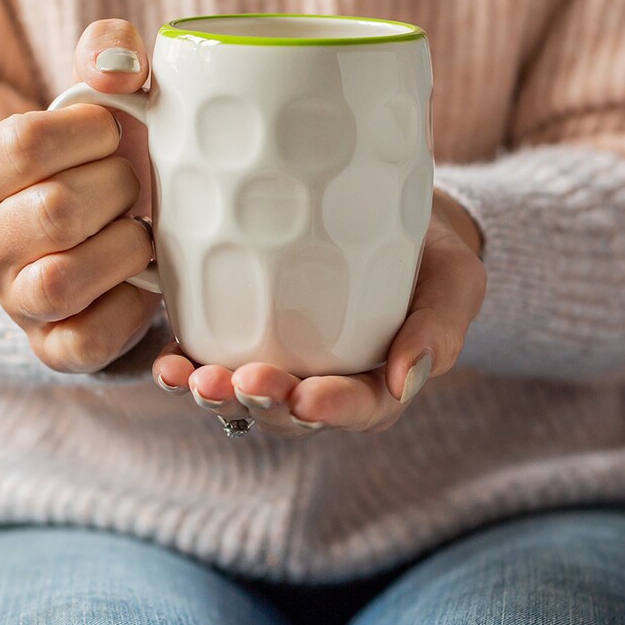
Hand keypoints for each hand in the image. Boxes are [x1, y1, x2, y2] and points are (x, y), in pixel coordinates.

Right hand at [0, 20, 159, 371]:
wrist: (94, 246)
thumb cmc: (96, 165)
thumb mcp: (97, 104)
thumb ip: (107, 57)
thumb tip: (118, 62)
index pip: (23, 143)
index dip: (92, 133)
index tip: (116, 132)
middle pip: (54, 211)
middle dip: (118, 190)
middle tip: (135, 184)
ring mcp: (14, 303)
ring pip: (62, 281)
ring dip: (124, 247)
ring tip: (141, 231)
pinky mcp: (53, 349)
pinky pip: (89, 339)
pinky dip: (131, 308)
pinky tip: (144, 279)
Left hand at [153, 189, 485, 435]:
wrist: (391, 213)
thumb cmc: (430, 253)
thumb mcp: (456, 279)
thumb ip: (441, 325)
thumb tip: (408, 378)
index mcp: (379, 384)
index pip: (359, 408)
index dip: (332, 410)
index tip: (307, 395)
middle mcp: (324, 383)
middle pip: (290, 412)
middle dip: (261, 404)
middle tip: (238, 382)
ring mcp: (281, 363)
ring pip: (244, 397)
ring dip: (215, 394)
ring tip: (188, 376)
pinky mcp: (243, 334)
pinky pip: (213, 359)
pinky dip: (187, 366)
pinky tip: (167, 360)